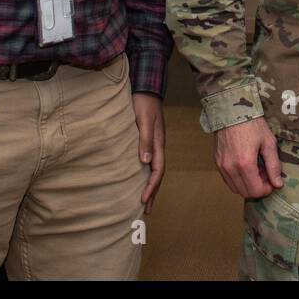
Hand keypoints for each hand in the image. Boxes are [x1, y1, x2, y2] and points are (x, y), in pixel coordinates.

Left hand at [132, 93, 165, 213]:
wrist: (145, 88)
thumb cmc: (144, 103)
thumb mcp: (143, 120)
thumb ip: (145, 140)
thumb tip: (146, 161)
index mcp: (158, 144)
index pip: (158, 170)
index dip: (151, 186)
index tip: (143, 199)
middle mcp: (158, 146)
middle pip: (157, 174)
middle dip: (153, 192)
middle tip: (146, 209)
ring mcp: (154, 144)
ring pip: (154, 169)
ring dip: (150, 185)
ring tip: (145, 201)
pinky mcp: (147, 140)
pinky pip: (149, 162)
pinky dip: (146, 174)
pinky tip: (140, 179)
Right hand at [213, 117, 281, 198]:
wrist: (232, 110)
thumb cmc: (252, 124)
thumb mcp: (268, 142)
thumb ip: (273, 165)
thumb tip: (278, 184)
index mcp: (245, 163)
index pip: (255, 191)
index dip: (266, 189)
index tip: (272, 180)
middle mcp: (230, 168)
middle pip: (245, 192)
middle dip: (257, 187)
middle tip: (264, 174)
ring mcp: (221, 166)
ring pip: (235, 188)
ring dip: (247, 184)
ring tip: (255, 169)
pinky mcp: (217, 162)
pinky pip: (227, 179)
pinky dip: (238, 179)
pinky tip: (245, 166)